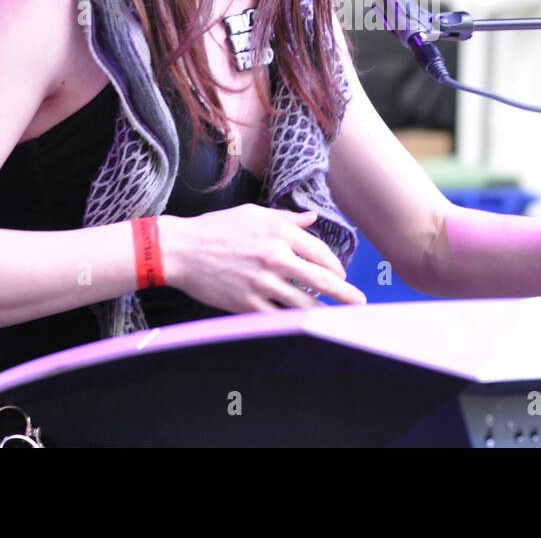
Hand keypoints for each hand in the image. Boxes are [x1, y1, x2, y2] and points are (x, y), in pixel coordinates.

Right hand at [158, 205, 367, 312]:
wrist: (181, 249)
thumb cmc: (217, 228)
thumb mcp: (254, 214)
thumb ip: (286, 218)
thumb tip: (311, 219)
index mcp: (279, 232)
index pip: (321, 253)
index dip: (336, 267)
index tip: (341, 275)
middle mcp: (275, 257)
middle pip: (321, 280)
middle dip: (345, 293)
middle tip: (359, 302)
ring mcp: (262, 282)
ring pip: (304, 302)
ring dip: (324, 313)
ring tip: (337, 320)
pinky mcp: (247, 303)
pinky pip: (278, 317)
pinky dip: (293, 323)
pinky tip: (304, 326)